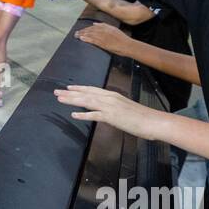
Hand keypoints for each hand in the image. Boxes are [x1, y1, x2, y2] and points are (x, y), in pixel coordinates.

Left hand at [54, 84, 168, 140]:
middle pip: (85, 94)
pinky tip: (73, 115)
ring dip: (72, 100)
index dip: (79, 88)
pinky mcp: (112, 117)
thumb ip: (112, 107)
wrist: (152, 121)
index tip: (67, 88)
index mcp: (112, 95)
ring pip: (87, 101)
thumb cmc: (140, 116)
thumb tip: (103, 110)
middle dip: (69, 93)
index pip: (91, 89)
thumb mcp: (123, 108)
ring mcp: (110, 107)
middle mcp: (109, 98)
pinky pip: (95, 115)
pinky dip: (83, 115)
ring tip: (59, 100)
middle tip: (56, 92)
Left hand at [75, 22, 131, 55]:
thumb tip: (95, 23)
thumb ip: (105, 26)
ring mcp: (104, 36)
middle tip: (76, 33)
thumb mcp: (114, 29)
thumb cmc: (123, 39)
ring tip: (76, 36)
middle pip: (91, 29)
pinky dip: (86, 39)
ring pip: (90, 34)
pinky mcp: (104, 43)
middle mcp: (104, 30)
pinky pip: (93, 40)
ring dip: (82, 35)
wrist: (128, 45)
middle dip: (83, 31)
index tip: (82, 30)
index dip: (87, 28)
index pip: (94, 26)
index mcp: (107, 27)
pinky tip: (81, 39)